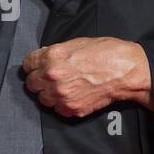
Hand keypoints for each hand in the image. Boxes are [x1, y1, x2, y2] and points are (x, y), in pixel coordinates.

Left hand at [23, 37, 152, 116]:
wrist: (126, 71)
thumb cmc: (106, 53)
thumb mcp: (77, 43)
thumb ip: (56, 51)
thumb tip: (43, 57)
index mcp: (52, 57)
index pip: (27, 64)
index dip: (33, 65)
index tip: (37, 66)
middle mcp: (53, 77)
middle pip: (31, 84)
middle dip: (39, 80)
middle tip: (50, 78)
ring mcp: (62, 95)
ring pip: (42, 99)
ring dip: (49, 94)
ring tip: (62, 88)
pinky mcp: (72, 109)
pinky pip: (57, 110)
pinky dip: (62, 105)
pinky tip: (72, 95)